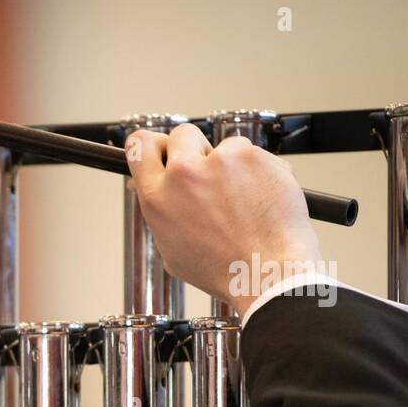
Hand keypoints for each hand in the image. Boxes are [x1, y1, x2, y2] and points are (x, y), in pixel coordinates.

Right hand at [125, 124, 322, 316]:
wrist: (268, 272)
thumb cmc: (223, 269)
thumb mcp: (171, 249)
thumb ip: (162, 212)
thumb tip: (156, 188)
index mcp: (158, 197)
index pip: (139, 146)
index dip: (151, 144)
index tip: (163, 148)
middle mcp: (184, 174)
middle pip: (182, 134)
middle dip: (195, 149)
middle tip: (210, 174)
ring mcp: (221, 161)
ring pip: (225, 147)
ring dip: (233, 166)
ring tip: (243, 202)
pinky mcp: (254, 157)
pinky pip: (255, 156)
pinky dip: (260, 172)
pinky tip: (261, 200)